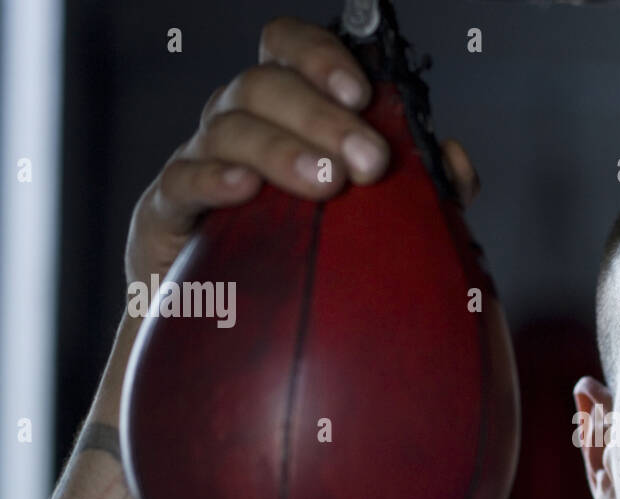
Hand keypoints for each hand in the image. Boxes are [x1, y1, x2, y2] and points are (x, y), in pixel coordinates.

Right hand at [123, 14, 479, 287]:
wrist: (234, 329)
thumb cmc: (307, 257)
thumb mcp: (371, 219)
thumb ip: (419, 188)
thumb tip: (453, 161)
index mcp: (284, 109)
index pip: (287, 48)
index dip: (319, 56)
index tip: (362, 94)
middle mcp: (237, 122)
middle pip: (263, 85)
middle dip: (321, 117)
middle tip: (368, 161)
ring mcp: (198, 162)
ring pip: (228, 128)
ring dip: (282, 150)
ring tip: (327, 184)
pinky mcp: (166, 213)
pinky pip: (181, 182)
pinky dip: (213, 180)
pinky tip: (245, 191)